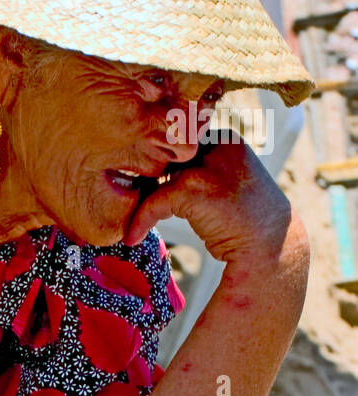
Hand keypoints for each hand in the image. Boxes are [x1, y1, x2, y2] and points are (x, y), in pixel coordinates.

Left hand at [125, 135, 305, 269]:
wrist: (271, 250)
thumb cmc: (249, 226)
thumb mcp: (229, 188)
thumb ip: (204, 175)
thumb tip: (166, 179)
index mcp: (229, 140)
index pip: (183, 141)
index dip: (162, 162)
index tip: (145, 181)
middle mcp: (220, 146)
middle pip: (168, 152)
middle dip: (147, 173)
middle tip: (129, 193)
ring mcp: (210, 166)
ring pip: (158, 175)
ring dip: (140, 197)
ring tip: (130, 218)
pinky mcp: (196, 189)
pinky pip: (156, 200)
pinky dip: (141, 220)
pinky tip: (133, 237)